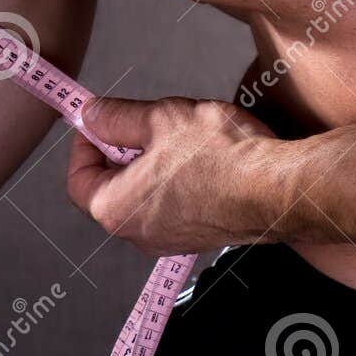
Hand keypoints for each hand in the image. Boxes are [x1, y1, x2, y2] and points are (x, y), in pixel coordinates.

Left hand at [64, 96, 277, 255]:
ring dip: (151, 161)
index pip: (78, 179)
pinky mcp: (198, 235)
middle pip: (111, 187)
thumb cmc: (219, 156)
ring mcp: (170, 240)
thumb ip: (116, 118)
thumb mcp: (158, 119)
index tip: (98, 119)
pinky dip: (174, 177)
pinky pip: (171, 203)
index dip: (84, 143)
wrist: (277, 188)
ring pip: (143, 194)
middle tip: (141, 119)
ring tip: (177, 133)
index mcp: (115, 209)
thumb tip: (92, 116)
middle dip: (121, 149)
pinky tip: (199, 153)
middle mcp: (138, 234)